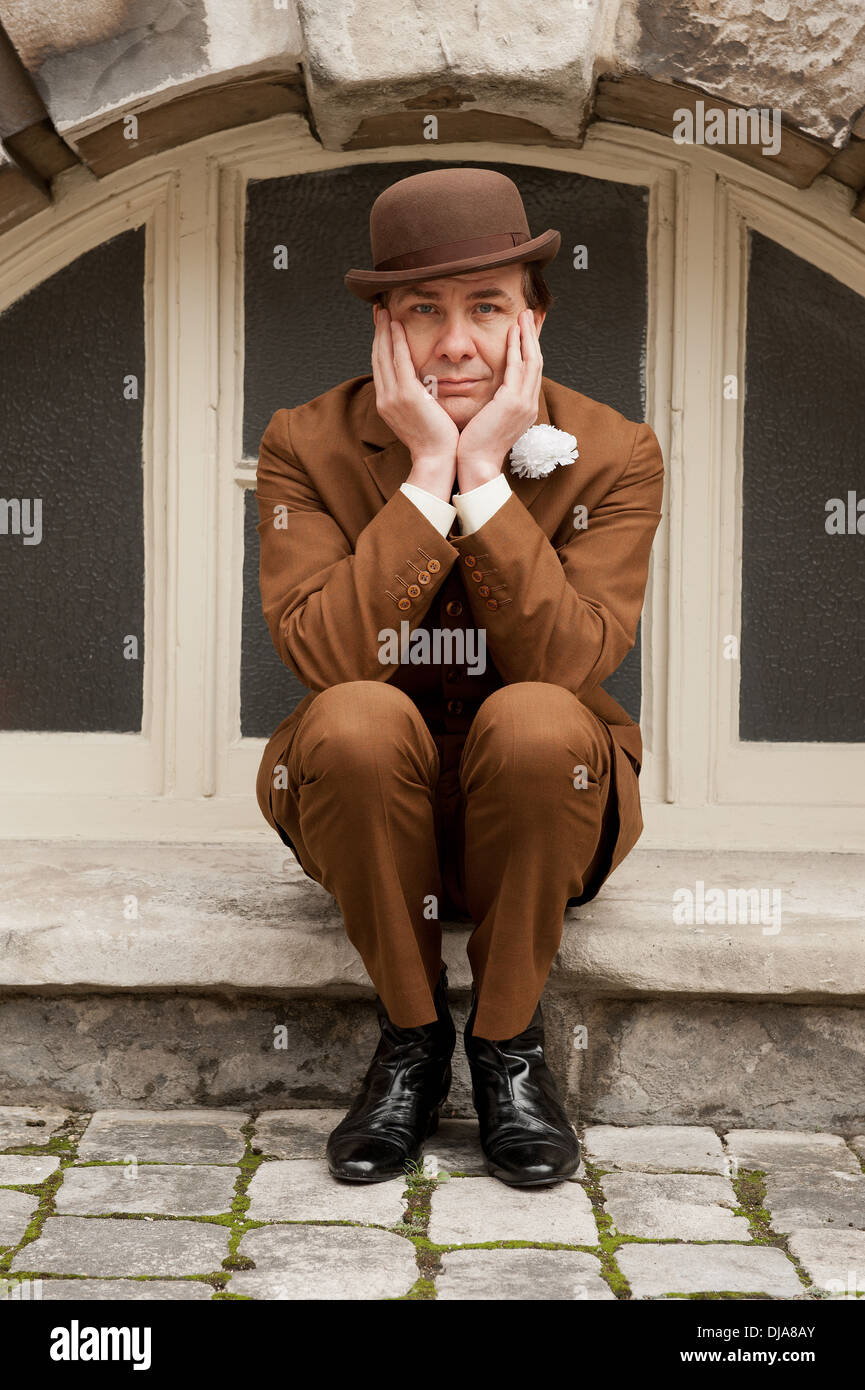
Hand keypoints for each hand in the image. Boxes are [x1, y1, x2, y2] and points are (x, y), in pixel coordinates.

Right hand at [372, 307, 457, 500]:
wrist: (436, 459)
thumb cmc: (436, 441)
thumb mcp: (422, 415)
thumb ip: (418, 397)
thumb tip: (423, 384)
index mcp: (387, 403)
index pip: (381, 367)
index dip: (380, 344)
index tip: (382, 326)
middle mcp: (385, 398)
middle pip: (377, 357)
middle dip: (378, 333)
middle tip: (379, 311)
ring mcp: (393, 396)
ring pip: (384, 355)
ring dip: (384, 331)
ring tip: (385, 311)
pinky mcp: (406, 395)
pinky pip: (399, 361)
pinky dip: (397, 341)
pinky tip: (398, 325)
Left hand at [456, 309, 542, 491]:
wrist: (477, 465)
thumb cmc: (476, 446)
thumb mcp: (490, 420)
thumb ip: (495, 403)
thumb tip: (490, 392)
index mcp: (525, 409)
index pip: (532, 372)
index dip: (531, 349)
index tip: (528, 331)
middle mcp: (529, 404)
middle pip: (537, 361)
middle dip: (534, 336)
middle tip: (530, 314)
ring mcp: (524, 403)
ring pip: (532, 360)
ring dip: (528, 335)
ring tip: (525, 315)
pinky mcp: (513, 402)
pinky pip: (517, 367)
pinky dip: (516, 347)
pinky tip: (513, 332)